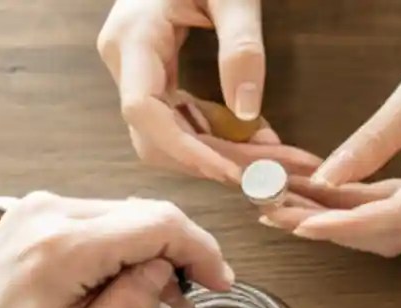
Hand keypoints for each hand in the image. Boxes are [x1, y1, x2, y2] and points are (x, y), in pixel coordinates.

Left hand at [0, 192, 233, 307]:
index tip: (220, 283)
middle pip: (146, 212)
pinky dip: (127, 243)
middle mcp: (51, 215)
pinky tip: (131, 279)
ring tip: (165, 295)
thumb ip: (128, 306)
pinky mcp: (34, 215)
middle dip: (183, 251)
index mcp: (63, 250)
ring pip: (126, 213)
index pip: (158, 225)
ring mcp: (39, 209)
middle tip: (197, 294)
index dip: (201, 250)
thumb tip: (164, 273)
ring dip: (156, 248)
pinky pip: (99, 218)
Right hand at [97, 0, 319, 182]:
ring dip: (221, 156)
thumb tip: (248, 113)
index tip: (232, 173)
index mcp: (133, 38)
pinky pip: (181, 120)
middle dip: (215, 162)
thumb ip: (241, 47)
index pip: (143, 111)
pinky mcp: (154, 75)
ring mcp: (136, 70)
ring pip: (169, 136)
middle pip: (158, 136)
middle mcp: (124, 61)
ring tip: (276, 164)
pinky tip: (258, 143)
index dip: (186, 150)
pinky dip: (218, 138)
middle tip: (274, 177)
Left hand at [262, 0, 400, 255]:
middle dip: (333, 229)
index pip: (395, 218)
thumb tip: (328, 176)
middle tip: (277, 214)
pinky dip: (366, 207)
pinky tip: (328, 194)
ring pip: (396, 228)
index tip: (298, 224)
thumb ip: (375, 139)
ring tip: (291, 204)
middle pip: (392, 235)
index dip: (342, 226)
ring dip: (346, 221)